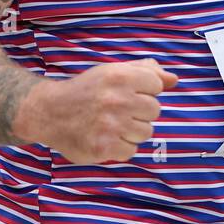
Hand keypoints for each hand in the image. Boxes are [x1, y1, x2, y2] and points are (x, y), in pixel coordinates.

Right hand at [21, 59, 176, 163]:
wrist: (49, 111)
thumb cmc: (87, 90)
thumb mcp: (112, 72)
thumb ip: (145, 72)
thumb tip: (174, 79)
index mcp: (120, 76)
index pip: (157, 85)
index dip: (144, 91)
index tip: (127, 93)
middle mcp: (117, 99)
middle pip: (155, 111)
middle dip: (140, 112)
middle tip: (118, 111)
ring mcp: (110, 125)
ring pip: (145, 132)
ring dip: (131, 131)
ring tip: (111, 125)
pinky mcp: (103, 147)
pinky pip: (130, 151)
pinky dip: (120, 148)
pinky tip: (105, 138)